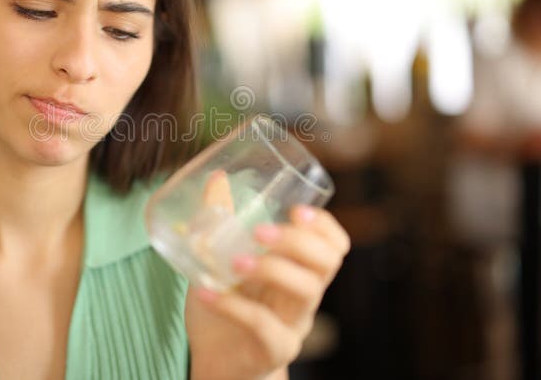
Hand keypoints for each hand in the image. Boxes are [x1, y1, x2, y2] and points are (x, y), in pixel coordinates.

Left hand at [185, 173, 349, 379]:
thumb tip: (215, 179)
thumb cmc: (225, 304)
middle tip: (261, 231)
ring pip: (306, 290)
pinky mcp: (274, 349)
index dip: (323, 225)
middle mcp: (303, 297)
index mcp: (299, 272)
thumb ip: (220, 225)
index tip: (296, 210)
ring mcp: (293, 325)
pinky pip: (264, 325)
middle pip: (327, 263)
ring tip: (235, 262)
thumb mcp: (220, 260)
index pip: (334, 245)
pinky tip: (206, 292)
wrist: (215, 362)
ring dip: (272, 268)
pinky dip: (233, 305)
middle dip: (299, 240)